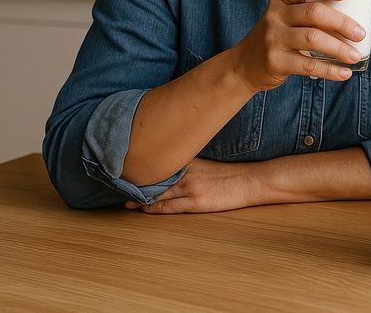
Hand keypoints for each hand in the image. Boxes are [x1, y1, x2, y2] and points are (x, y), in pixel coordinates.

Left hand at [124, 158, 265, 213]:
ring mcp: (191, 188)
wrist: (250, 181)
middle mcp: (188, 172)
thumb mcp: (210, 163)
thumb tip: (175, 167)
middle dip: (138, 184)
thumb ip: (191, 164)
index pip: (161, 163)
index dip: (145, 168)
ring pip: (159, 193)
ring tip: (127, 201)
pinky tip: (145, 208)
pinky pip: (169, 206)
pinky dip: (154, 207)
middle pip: (156, 178)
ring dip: (142, 198)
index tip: (130, 170)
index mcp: (191, 161)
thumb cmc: (231, 174)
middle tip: (121, 186)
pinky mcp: (196, 202)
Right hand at [228, 0, 365, 91]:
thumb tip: (356, 17)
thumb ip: (310, 13)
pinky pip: (308, 65)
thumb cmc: (278, 38)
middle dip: (341, 22)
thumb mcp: (286, 18)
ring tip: (355, 56)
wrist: (244, 65)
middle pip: (313, 13)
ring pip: (312, 39)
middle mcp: (276, 16)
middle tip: (360, 33)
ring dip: (339, 48)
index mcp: (281, 0)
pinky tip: (344, 73)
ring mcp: (273, 38)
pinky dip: (330, 70)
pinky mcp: (275, 61)